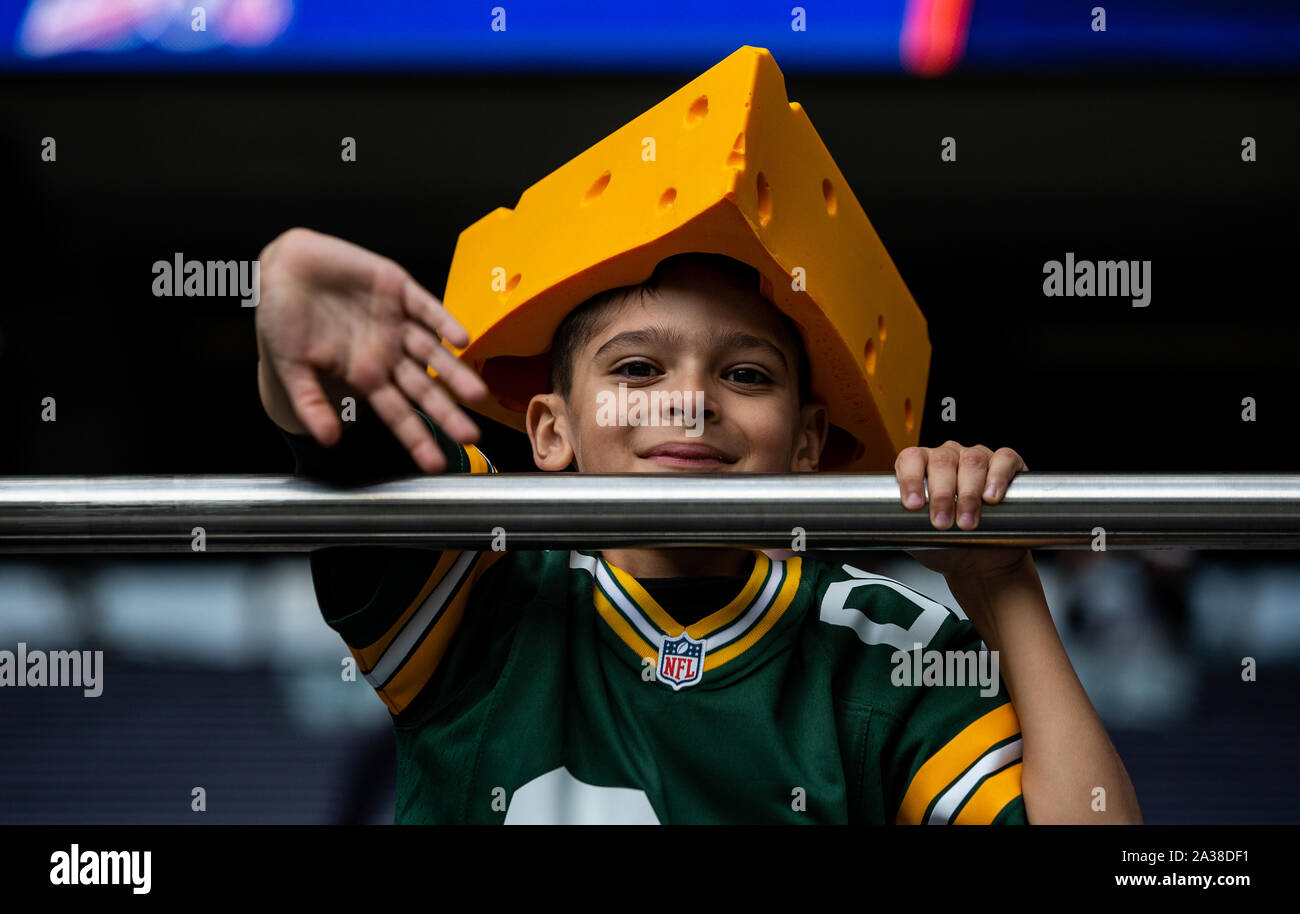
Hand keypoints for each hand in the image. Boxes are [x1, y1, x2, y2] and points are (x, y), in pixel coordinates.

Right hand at [255, 227, 488, 472]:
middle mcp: (386, 351)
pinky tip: (460, 339)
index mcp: (364, 374)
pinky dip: (443, 321)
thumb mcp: (290, 365)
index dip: (416, 438)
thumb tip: (328, 440)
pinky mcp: (397, 288)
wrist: (282, 267)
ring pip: (433, 352)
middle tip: (470, 437)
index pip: (397, 413)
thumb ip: (310, 401)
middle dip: (446, 412)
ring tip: (475, 394)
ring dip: (454, 372)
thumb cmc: (283, 317)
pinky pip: (426, 308)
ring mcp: (395, 321)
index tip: (435, 464)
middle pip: (423, 388)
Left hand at [895, 441, 1029, 579]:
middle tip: (941, 523)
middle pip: (942, 460)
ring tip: (966, 523)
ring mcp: (978, 457)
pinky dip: (998, 476)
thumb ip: (896, 527)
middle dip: (941, 494)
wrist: (980, 562)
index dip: (910, 478)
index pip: (910, 458)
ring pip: (972, 461)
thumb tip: (871, 528)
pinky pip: (1004, 460)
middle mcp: (948, 456)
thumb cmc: (947, 545)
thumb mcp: (916, 538)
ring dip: (968, 494)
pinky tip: (992, 497)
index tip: (913, 505)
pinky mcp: (1007, 466)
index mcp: (921, 466)